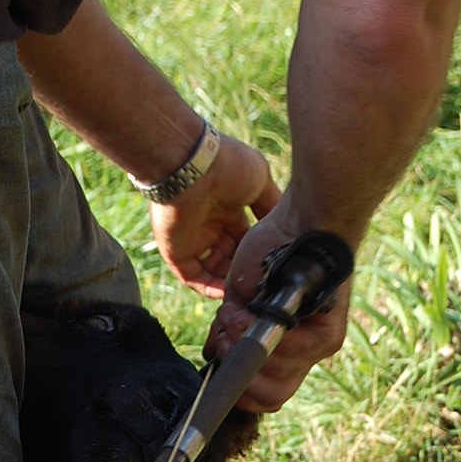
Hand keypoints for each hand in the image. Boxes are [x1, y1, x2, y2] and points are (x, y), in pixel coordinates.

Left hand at [148, 133, 280, 296]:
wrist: (194, 166)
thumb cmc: (228, 166)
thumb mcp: (261, 182)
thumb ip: (271, 205)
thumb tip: (284, 224)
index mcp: (228, 208)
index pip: (244, 240)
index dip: (257, 253)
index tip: (273, 266)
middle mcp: (210, 225)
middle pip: (230, 258)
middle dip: (245, 272)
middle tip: (263, 286)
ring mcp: (192, 239)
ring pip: (212, 271)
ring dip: (229, 284)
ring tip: (248, 295)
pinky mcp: (176, 252)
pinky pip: (193, 278)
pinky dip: (210, 288)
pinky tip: (229, 294)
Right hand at [203, 193, 352, 412]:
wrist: (301, 225)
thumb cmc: (269, 255)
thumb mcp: (238, 299)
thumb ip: (229, 331)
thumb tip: (213, 356)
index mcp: (284, 348)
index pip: (267, 395)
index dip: (241, 394)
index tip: (219, 373)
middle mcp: (304, 353)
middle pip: (274, 396)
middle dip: (240, 376)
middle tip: (224, 340)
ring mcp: (318, 347)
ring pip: (278, 377)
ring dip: (245, 349)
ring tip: (233, 317)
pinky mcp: (329, 336)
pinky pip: (291, 356)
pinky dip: (262, 338)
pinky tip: (249, 313)